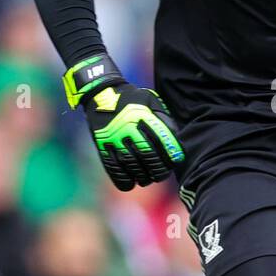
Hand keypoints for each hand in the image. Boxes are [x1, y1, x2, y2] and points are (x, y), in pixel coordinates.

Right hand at [63, 55, 184, 189]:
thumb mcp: (150, 100)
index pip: (162, 138)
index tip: (176, 160)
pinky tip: (131, 183)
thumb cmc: (131, 99)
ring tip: (148, 178)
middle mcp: (128, 126)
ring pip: (131, 164)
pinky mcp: (101, 145)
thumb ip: (163, 118)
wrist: (100, 92)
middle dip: (158, 169)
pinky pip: (112, 167)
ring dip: (142, 176)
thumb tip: (174, 141)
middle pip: (147, 155)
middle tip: (162, 174)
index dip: (172, 152)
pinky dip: (123, 179)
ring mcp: (113, 137)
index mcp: (142, 114)